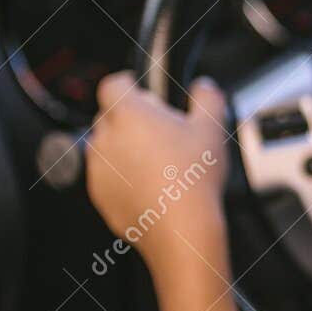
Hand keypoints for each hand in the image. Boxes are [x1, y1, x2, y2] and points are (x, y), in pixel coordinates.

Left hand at [86, 71, 229, 275]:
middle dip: (129, 118)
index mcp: (128, 113)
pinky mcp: (99, 196)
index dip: (128, 83)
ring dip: (124, 148)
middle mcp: (105, 137)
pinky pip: (107, 177)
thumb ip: (207, 97)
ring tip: (157, 162)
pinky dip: (122, 177)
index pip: (112, 84)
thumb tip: (203, 87)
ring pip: (106, 148)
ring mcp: (98, 168)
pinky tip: (151, 186)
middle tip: (160, 130)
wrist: (180, 227)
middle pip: (108, 116)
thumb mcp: (213, 127)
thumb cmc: (194, 177)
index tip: (142, 90)